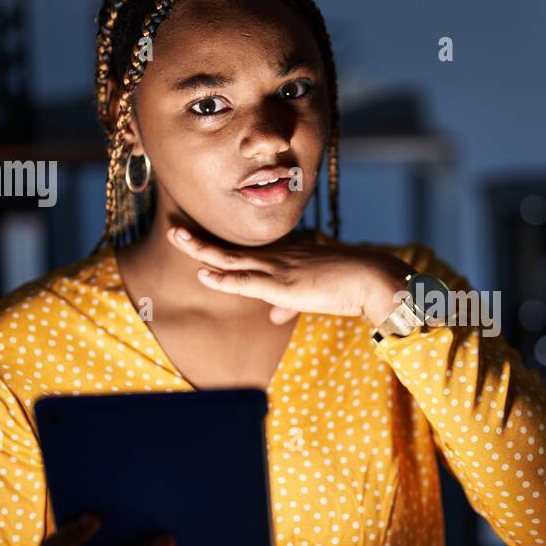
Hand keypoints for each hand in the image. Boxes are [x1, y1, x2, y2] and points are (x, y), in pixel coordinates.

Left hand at [167, 226, 408, 327]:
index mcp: (286, 256)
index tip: (196, 239)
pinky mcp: (283, 286)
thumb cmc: (350, 285)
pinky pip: (246, 282)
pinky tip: (203, 275)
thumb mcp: (315, 293)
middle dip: (200, 239)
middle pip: (230, 248)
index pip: (245, 251)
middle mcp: (278, 256)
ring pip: (231, 258)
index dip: (219, 247)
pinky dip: (223, 278)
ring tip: (175, 237)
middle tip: (174, 228)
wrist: (371, 278)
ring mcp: (279, 269)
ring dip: (201, 249)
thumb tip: (272, 317)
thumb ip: (288, 305)